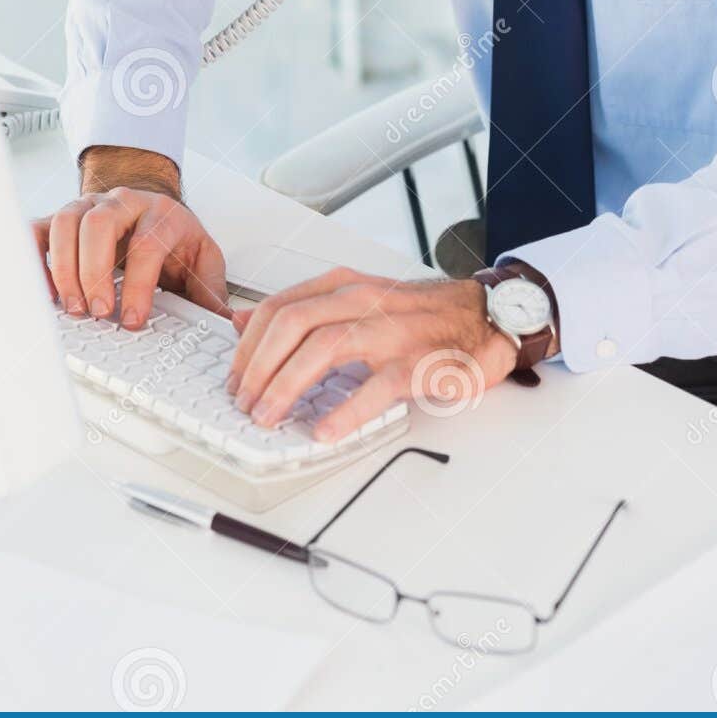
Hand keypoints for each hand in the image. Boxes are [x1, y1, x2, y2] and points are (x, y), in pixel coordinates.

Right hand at [31, 187, 227, 328]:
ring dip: (65, 268)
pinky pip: (39, 228)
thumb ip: (211, 291)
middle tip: (99, 313)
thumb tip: (228, 325)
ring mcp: (89, 206)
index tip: (133, 319)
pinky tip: (45, 290)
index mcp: (162, 213)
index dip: (139, 284)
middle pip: (100, 224)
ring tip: (72, 308)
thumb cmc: (176, 239)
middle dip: (96, 272)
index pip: (147, 243)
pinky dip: (36, 258)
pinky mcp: (63, 218)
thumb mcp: (203, 260)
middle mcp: (123, 203)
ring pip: (67, 222)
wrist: (152, 207)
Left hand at [227, 267, 518, 441]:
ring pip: (323, 348)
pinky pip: (375, 387)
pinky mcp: (415, 363)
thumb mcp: (353, 300)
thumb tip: (241, 323)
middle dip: (257, 366)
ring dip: (286, 385)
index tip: (233, 377)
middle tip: (243, 402)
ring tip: (268, 416)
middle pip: (291, 324)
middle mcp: (361, 301)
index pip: (277, 307)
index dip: (247, 345)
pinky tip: (325, 431)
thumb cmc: (418, 315)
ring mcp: (389, 331)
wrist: (483, 318)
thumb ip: (300, 310)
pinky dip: (345, 411)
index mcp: (342, 286)